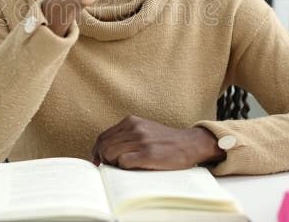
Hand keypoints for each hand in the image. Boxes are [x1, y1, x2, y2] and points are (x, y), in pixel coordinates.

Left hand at [91, 115, 224, 170]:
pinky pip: (123, 162)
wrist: (190, 144)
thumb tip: (102, 153)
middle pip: (104, 146)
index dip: (97, 151)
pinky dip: (124, 168)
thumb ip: (126, 136)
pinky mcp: (148, 153)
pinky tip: (134, 169)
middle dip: (104, 159)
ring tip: (125, 168)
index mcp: (131, 121)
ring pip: (110, 154)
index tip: (99, 161)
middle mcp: (134, 128)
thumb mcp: (144, 130)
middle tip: (113, 167)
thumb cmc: (165, 142)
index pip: (102, 137)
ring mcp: (141, 140)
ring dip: (114, 164)